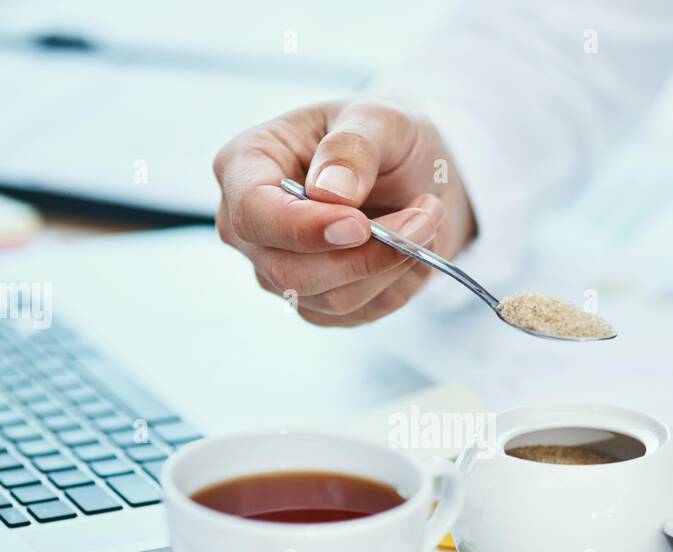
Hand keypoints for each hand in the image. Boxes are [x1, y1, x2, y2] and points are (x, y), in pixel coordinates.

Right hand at [213, 98, 475, 325]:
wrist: (415, 176)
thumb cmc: (383, 137)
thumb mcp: (378, 117)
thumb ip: (353, 147)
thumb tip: (331, 192)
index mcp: (246, 165)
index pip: (251, 213)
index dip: (303, 228)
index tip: (360, 225)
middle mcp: (251, 226)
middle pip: (290, 271)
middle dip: (366, 252)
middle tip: (424, 215)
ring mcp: (278, 270)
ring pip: (332, 298)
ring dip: (392, 264)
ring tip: (426, 220)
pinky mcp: (315, 302)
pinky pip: (358, 312)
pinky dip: (396, 282)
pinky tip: (410, 248)